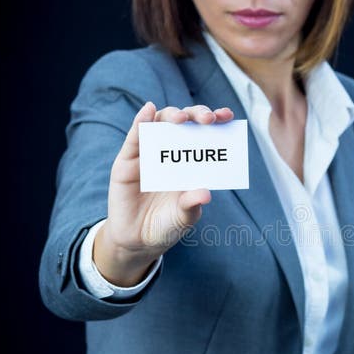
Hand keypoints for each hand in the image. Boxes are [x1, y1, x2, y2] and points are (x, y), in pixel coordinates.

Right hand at [94, 101, 233, 284]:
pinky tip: (148, 111)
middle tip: (208, 119)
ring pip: (159, 124)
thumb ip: (191, 205)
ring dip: (171, 116)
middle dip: (197, 115)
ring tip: (181, 119)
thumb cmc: (166, 226)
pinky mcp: (126, 161)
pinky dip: (140, 121)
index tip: (227, 116)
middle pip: (183, 123)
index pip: (204, 133)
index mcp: (190, 161)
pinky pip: (133, 138)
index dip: (215, 120)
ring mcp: (148, 154)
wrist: (138, 242)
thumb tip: (205, 194)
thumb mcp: (183, 218)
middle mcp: (170, 153)